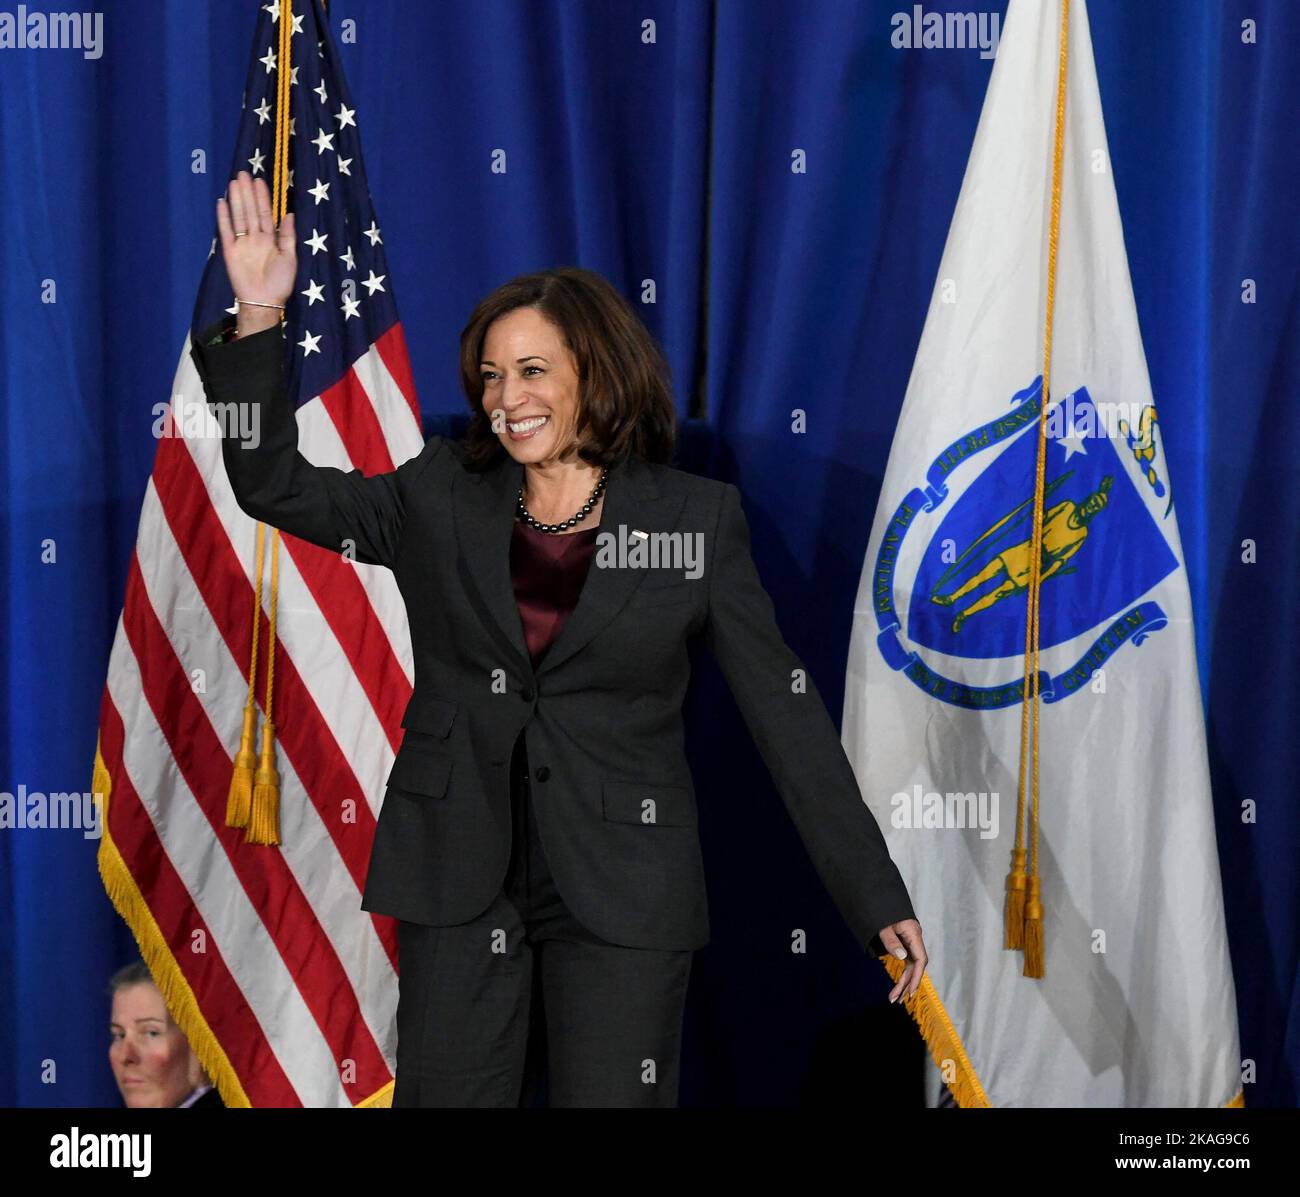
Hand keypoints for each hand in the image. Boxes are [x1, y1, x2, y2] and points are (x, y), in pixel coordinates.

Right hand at [216, 170, 295, 335]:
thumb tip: (289, 213)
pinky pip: (225, 231)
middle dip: (247, 193)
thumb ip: (288, 235)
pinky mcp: (230, 251)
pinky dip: (223, 217)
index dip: (263, 197)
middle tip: (243, 174)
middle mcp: (255, 238)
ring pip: (238, 216)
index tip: (259, 180)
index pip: (265, 213)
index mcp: (271, 239)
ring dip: (236, 200)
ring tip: (234, 182)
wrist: (265, 301)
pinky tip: (222, 202)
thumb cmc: (281, 282)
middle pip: (250, 211)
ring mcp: (242, 243)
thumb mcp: (290, 257)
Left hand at [878, 917, 927, 1003]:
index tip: (910, 991)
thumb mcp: (883, 926)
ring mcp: (910, 942)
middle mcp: (914, 939)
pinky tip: (899, 986)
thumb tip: (902, 957)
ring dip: (904, 982)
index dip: (917, 977)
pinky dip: (902, 974)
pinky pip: (907, 962)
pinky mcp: (905, 944)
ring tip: (894, 998)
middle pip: (916, 966)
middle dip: (907, 984)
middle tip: (896, 1000)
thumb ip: (892, 941)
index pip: (921, 959)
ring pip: (911, 966)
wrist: (879, 897)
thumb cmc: (881, 911)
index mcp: (913, 934)